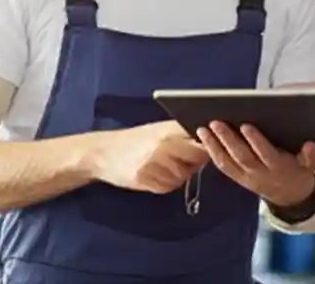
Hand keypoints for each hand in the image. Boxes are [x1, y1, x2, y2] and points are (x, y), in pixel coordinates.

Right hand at [88, 120, 208, 193]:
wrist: (103, 152)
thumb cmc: (135, 141)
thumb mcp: (158, 131)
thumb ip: (182, 135)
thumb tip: (211, 142)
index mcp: (169, 128)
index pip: (203, 135)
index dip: (211, 142)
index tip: (211, 146)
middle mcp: (164, 142)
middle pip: (199, 156)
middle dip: (195, 161)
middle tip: (183, 159)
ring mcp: (155, 161)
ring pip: (184, 175)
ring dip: (178, 174)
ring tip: (161, 166)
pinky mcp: (146, 178)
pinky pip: (168, 186)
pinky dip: (164, 183)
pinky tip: (152, 174)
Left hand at [197, 121, 314, 207]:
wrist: (291, 195)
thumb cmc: (299, 171)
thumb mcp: (311, 165)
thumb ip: (312, 156)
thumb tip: (311, 146)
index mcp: (280, 169)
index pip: (267, 156)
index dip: (256, 142)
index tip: (246, 126)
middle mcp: (261, 175)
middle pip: (242, 158)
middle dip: (228, 140)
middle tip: (216, 122)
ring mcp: (247, 178)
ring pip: (228, 163)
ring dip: (214, 145)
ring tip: (203, 128)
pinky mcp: (238, 178)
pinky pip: (223, 166)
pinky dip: (212, 152)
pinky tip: (204, 137)